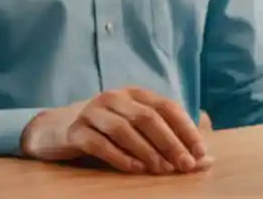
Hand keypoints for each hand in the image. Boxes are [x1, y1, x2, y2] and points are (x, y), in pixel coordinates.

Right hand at [20, 87, 211, 174]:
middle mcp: (114, 97)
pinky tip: (136, 170)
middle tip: (184, 165)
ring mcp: (92, 111)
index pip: (167, 107)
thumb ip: (169, 138)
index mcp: (135, 93)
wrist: (56, 129)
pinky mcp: (75, 130)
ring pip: (124, 129)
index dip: (186, 129)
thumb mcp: (136, 126)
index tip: (200, 152)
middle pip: (148, 117)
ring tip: (162, 169)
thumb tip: (206, 159)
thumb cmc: (106, 129)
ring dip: (147, 151)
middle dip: (170, 142)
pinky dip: (120, 157)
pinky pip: (100, 143)